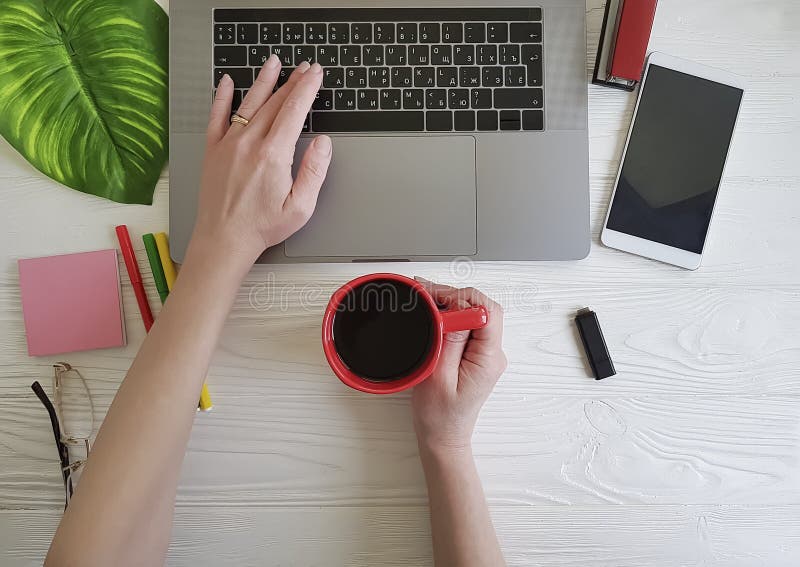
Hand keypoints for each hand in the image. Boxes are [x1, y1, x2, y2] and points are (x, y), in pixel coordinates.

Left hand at [191, 56, 331, 263]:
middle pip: (275, 103)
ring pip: (249, 104)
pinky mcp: (213, 151)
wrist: (224, 239)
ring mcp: (228, 145)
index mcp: (273, 155)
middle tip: (304, 67)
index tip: (315, 74)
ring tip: (273, 63)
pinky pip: (216, 117)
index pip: (294, 111)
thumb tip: (323, 143)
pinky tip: (227, 82)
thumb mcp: (300, 207)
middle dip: (292, 82)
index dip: (307, 89)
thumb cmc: (262, 226)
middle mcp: (249, 143)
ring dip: (263, 81)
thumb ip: (314, 171)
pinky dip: (222, 97)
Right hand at [411, 279, 506, 454]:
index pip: (488, 313)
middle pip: (484, 308)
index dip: (462, 299)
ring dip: (451, 303)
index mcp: (488, 359)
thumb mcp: (438, 376)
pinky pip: (468, 325)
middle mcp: (492, 354)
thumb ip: (450, 339)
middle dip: (455, 296)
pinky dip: (451, 314)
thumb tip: (457, 308)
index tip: (437, 301)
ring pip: (476, 313)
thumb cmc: (439, 415)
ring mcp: (485, 354)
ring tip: (427, 302)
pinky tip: (434, 314)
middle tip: (427, 295)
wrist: (442, 437)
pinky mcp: (475, 354)